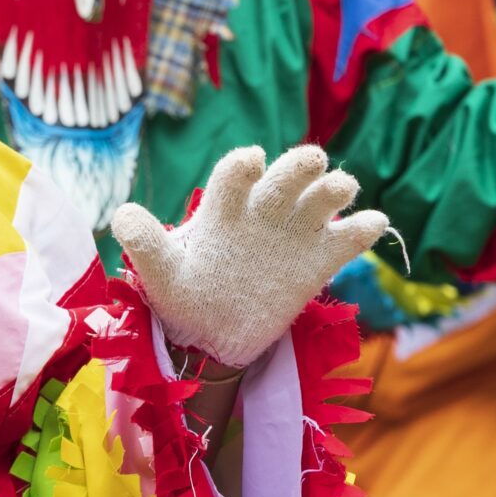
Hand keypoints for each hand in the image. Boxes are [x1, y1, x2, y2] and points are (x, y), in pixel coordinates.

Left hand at [112, 145, 387, 368]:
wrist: (212, 335)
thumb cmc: (182, 296)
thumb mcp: (158, 274)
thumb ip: (144, 243)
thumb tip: (122, 214)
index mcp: (223, 209)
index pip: (234, 175)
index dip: (243, 165)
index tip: (252, 161)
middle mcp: (262, 212)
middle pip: (285, 177)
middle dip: (298, 165)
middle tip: (311, 162)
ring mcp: (293, 233)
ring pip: (320, 198)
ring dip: (334, 189)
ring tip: (341, 190)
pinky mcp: (318, 260)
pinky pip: (347, 238)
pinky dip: (363, 228)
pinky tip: (373, 223)